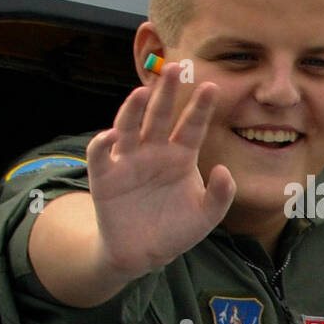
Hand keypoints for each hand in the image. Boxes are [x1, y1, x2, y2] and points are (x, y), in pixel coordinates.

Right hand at [85, 62, 235, 274]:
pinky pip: (100, 153)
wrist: (142, 255)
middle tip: (174, 68)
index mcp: (181, 156)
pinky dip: (103, 142)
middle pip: (159, 115)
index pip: (191, 125)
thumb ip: (220, 196)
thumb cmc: (175, 231)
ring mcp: (128, 160)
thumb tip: (223, 169)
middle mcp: (154, 151)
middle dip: (166, 92)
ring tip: (142, 92)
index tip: (211, 87)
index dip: (200, 107)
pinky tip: (113, 136)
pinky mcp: (104, 175)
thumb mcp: (206, 217)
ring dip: (133, 109)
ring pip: (129, 126)